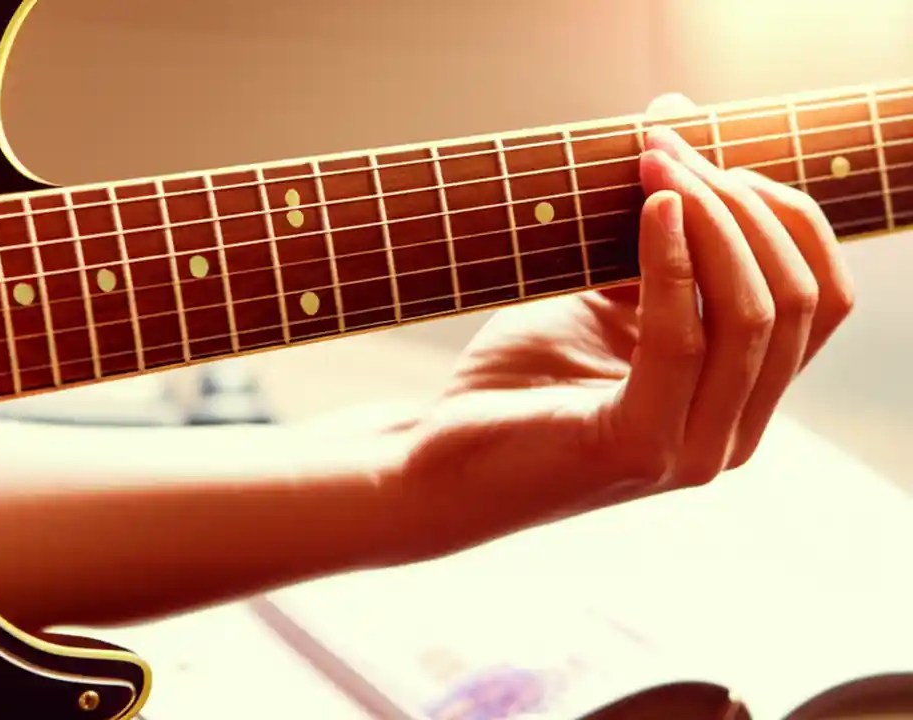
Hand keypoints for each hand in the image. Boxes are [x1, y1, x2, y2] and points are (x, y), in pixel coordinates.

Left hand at [384, 95, 854, 558]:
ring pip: (751, 315)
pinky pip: (682, 341)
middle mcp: (734, 432)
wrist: (438, 463)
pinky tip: (651, 211)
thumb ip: (657, 239)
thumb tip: (674, 121)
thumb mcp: (602, 301)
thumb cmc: (516, 383)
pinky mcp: (640, 449)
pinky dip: (674, 265)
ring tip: (654, 166)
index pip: (819, 296)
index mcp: (740, 397)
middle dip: (741, 203)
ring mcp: (694, 450)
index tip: (709, 148)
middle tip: (666, 148)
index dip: (784, 212)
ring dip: (710, 220)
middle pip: (795, 298)